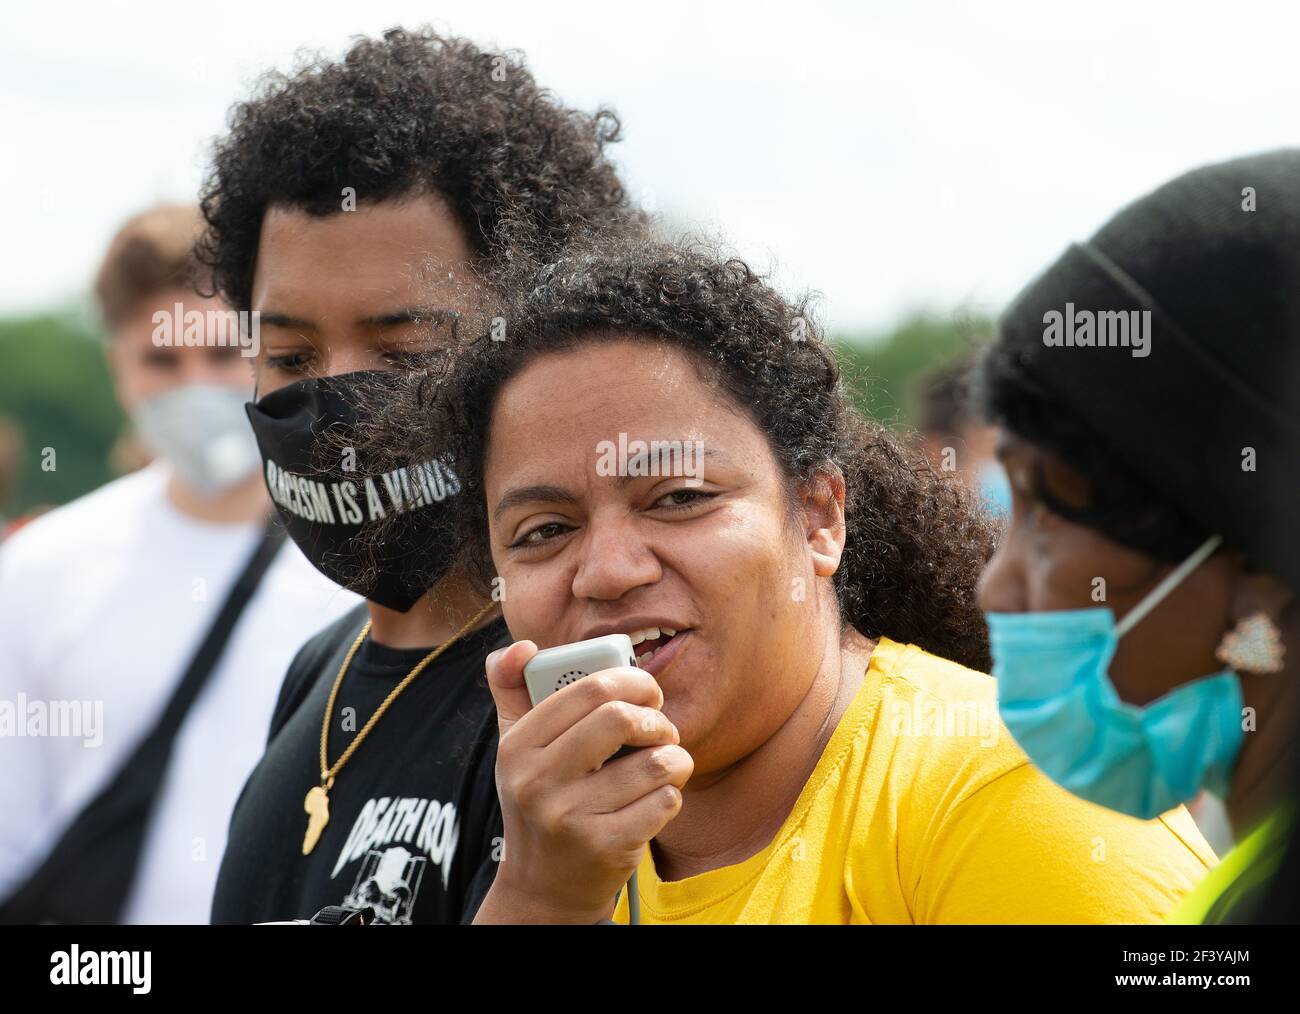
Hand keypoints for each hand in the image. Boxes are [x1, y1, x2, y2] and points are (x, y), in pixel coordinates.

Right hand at [473, 640, 692, 922]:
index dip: (632, 680)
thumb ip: (513, 690)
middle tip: (660, 728)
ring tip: (664, 764)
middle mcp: (537, 782)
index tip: (645, 692)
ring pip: (655, 763)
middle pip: (622, 719)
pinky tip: (655, 799)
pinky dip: (671, 795)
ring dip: (674, 758)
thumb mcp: (515, 748)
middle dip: (657, 718)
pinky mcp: (604, 848)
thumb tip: (520, 646)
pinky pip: (664, 801)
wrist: (543, 887)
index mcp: (518, 746)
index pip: (589, 688)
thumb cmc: (540, 801)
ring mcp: (570, 818)